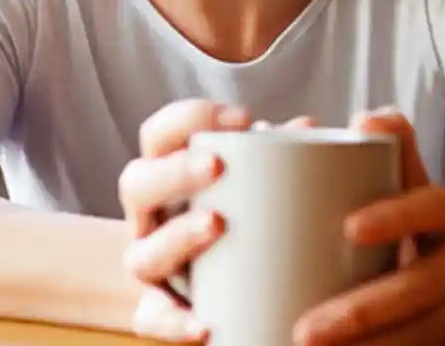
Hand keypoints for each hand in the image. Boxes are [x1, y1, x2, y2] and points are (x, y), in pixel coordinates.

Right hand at [117, 99, 314, 341]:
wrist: (216, 291)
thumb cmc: (241, 222)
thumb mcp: (253, 185)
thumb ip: (276, 157)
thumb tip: (307, 128)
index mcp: (165, 175)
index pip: (159, 134)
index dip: (190, 119)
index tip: (243, 118)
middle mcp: (148, 217)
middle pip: (137, 184)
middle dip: (174, 171)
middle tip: (217, 166)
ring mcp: (149, 265)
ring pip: (142, 252)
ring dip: (177, 236)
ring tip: (217, 225)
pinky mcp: (157, 312)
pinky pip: (154, 319)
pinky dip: (176, 323)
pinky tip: (207, 325)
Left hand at [293, 109, 444, 344]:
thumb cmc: (412, 218)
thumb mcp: (408, 181)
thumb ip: (388, 149)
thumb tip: (368, 119)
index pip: (430, 207)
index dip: (396, 216)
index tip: (348, 228)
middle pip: (422, 289)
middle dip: (363, 313)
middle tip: (305, 331)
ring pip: (425, 335)